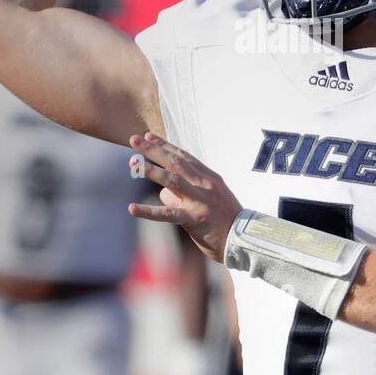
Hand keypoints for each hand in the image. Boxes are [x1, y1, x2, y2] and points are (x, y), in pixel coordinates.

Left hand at [127, 132, 242, 261]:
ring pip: (171, 180)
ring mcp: (199, 200)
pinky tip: (132, 208)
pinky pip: (167, 214)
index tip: (148, 135)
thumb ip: (191, 190)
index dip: (165, 145)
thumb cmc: (225, 220)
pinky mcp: (194, 218)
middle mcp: (204, 184)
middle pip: (175, 162)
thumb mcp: (212, 197)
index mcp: (209, 177)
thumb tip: (164, 191)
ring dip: (150, 170)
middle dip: (153, 150)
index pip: (183, 156)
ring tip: (133, 164)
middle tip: (134, 140)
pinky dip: (148, 211)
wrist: (243, 238)